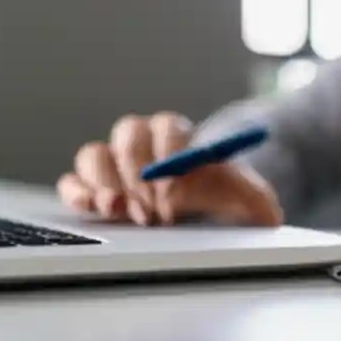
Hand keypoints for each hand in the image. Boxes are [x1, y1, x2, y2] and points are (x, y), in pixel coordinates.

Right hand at [57, 112, 282, 226]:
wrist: (201, 211)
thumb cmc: (221, 201)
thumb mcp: (248, 201)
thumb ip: (259, 200)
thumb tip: (267, 213)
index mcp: (178, 135)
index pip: (168, 127)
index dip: (168, 155)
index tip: (175, 189)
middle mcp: (142, 142)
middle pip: (128, 135)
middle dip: (136, 171)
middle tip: (148, 208)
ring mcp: (113, 164)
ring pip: (95, 155)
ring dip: (105, 183)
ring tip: (121, 213)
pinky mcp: (91, 188)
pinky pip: (73, 182)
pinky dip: (79, 194)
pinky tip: (94, 211)